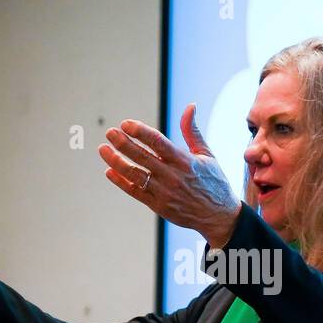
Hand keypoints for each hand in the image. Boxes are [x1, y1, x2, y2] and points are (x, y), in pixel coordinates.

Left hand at [97, 103, 241, 248]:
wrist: (219, 216)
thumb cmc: (213, 182)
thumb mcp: (207, 154)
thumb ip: (192, 131)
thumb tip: (190, 106)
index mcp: (185, 161)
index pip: (158, 142)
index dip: (140, 131)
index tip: (126, 124)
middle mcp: (173, 176)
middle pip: (142, 157)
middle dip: (123, 143)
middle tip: (109, 132)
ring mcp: (164, 192)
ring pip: (135, 175)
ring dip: (116, 161)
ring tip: (103, 149)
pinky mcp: (159, 206)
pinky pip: (135, 192)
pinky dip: (121, 182)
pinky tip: (109, 171)